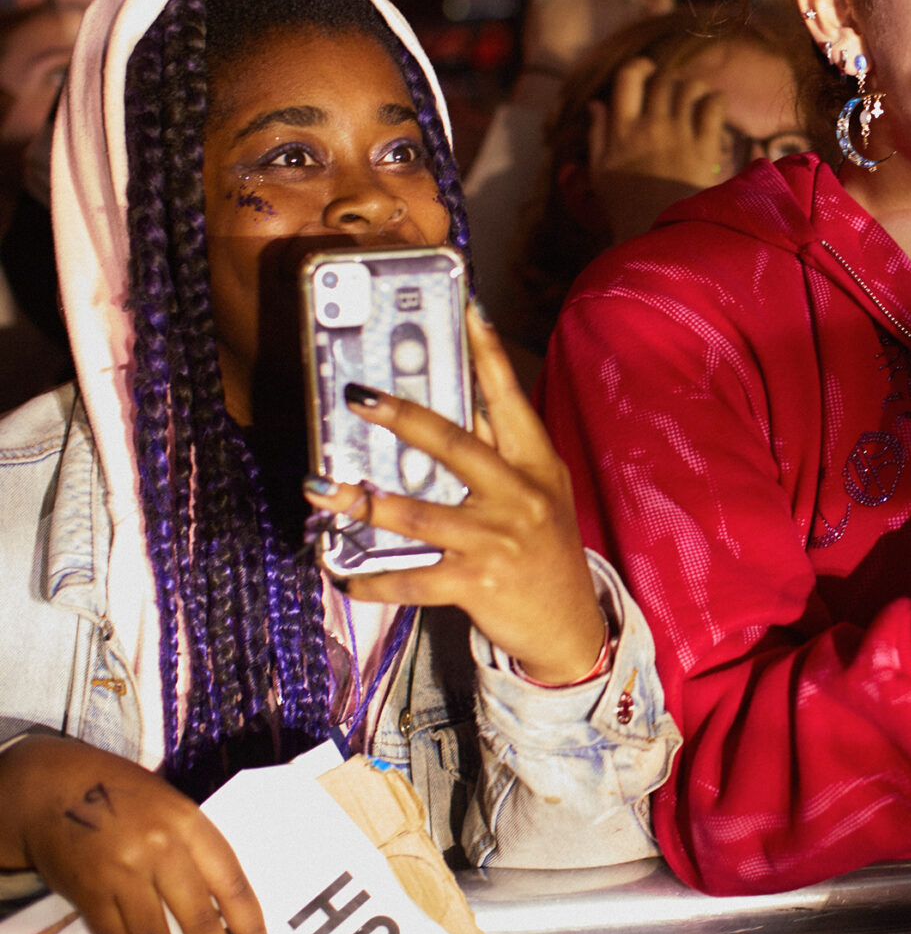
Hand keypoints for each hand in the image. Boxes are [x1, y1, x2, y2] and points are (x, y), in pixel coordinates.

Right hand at [0, 735, 263, 933]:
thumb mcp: (171, 809)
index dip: (249, 921)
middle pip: (199, 918)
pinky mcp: (88, 894)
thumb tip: (223, 902)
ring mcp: (122, 873)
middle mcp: (160, 848)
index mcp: (189, 823)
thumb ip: (195, 850)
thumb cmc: (121, 796)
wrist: (52, 788)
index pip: (232, 882)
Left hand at [304, 305, 605, 683]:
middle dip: (402, 418)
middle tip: (358, 397)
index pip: (510, 397)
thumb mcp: (538, 493)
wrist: (568, 624)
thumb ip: (501, 453)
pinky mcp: (477, 582)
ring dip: (361, 503)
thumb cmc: (545, 550)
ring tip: (320, 489)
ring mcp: (498, 539)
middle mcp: (520, 494)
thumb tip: (457, 409)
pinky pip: (411, 579)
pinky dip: (372, 580)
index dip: (486, 353)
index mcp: (535, 462)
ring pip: (418, 514)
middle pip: (455, 445)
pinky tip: (342, 574)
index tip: (466, 309)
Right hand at [586, 55, 731, 241]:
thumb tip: (596, 105)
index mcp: (622, 130)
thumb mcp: (600, 172)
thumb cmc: (626, 207)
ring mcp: (679, 134)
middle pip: (662, 80)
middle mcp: (650, 126)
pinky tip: (715, 109)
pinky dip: (716, 100)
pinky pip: (714, 107)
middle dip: (670, 80)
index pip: (627, 78)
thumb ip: (597, 135)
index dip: (639, 66)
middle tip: (676, 93)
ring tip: (696, 99)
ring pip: (690, 87)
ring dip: (694, 87)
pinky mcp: (705, 147)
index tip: (647, 68)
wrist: (657, 234)